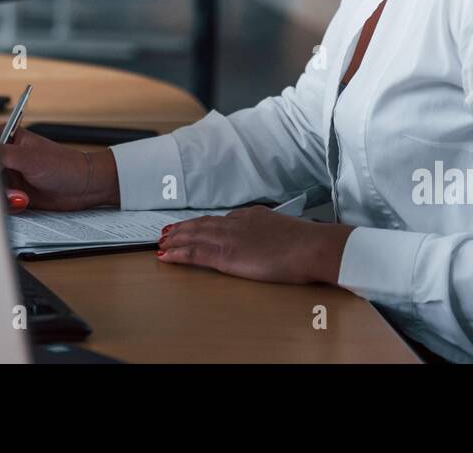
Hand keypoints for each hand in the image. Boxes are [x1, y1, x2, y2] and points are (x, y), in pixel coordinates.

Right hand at [0, 127, 119, 213]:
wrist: (84, 188)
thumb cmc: (64, 166)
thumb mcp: (29, 158)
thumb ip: (0, 154)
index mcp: (6, 137)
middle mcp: (4, 156)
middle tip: (5, 189)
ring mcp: (7, 175)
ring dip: (2, 196)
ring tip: (22, 197)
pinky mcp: (12, 193)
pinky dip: (8, 205)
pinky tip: (23, 202)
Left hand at [157, 206, 354, 284]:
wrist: (311, 246)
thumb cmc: (307, 244)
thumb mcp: (286, 231)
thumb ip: (272, 233)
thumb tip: (270, 240)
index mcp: (251, 216)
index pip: (221, 220)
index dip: (203, 223)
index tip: (193, 226)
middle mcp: (236, 223)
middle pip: (202, 224)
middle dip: (183, 229)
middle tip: (167, 232)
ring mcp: (229, 238)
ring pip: (194, 236)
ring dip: (175, 239)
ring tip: (161, 242)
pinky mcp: (226, 255)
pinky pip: (194, 253)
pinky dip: (177, 254)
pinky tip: (166, 255)